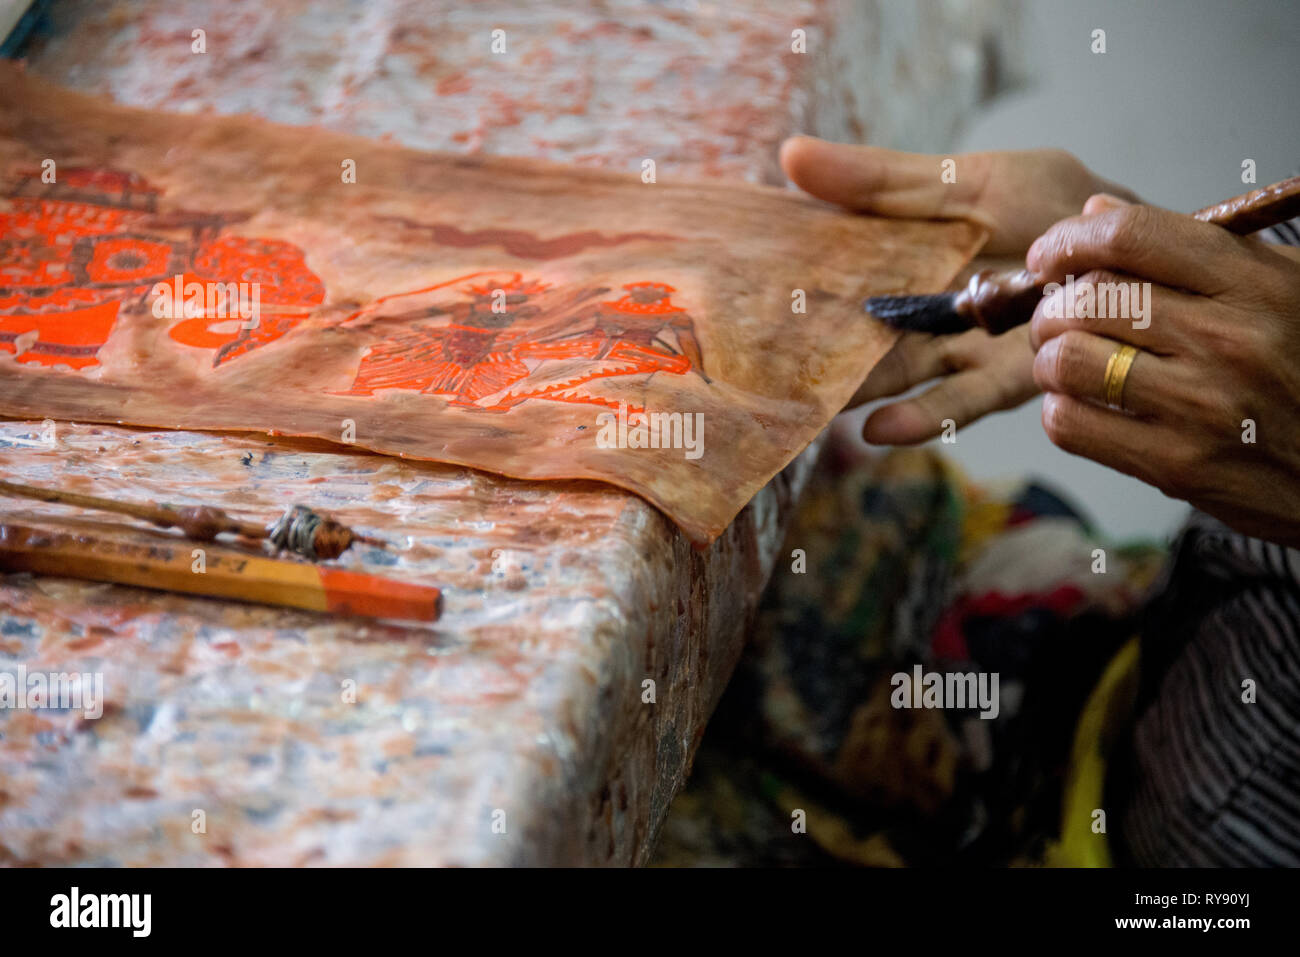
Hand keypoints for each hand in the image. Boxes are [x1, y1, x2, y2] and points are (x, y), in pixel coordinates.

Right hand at [780, 137, 1135, 442]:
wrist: (1146, 249)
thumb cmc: (1058, 205)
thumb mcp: (966, 182)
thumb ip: (883, 183)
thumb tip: (789, 155)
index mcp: (908, 257)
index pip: (836, 274)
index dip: (791, 289)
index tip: (738, 305)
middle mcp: (927, 311)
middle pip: (858, 334)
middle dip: (811, 356)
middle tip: (752, 377)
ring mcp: (966, 349)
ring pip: (899, 373)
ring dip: (855, 393)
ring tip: (804, 409)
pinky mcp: (1011, 380)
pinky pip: (960, 401)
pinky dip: (921, 417)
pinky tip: (877, 429)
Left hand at [1028, 194, 1299, 546]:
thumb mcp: (1279, 287)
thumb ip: (1190, 248)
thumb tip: (1098, 210)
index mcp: (1253, 284)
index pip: (1133, 237)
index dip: (1070, 239)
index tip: (1047, 254)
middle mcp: (1227, 341)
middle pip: (1088, 300)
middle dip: (1052, 305)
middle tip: (1057, 316)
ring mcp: (1201, 407)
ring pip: (1068, 360)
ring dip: (1049, 359)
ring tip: (1066, 361)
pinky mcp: (1177, 466)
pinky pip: (1071, 425)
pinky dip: (1060, 410)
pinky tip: (1083, 404)